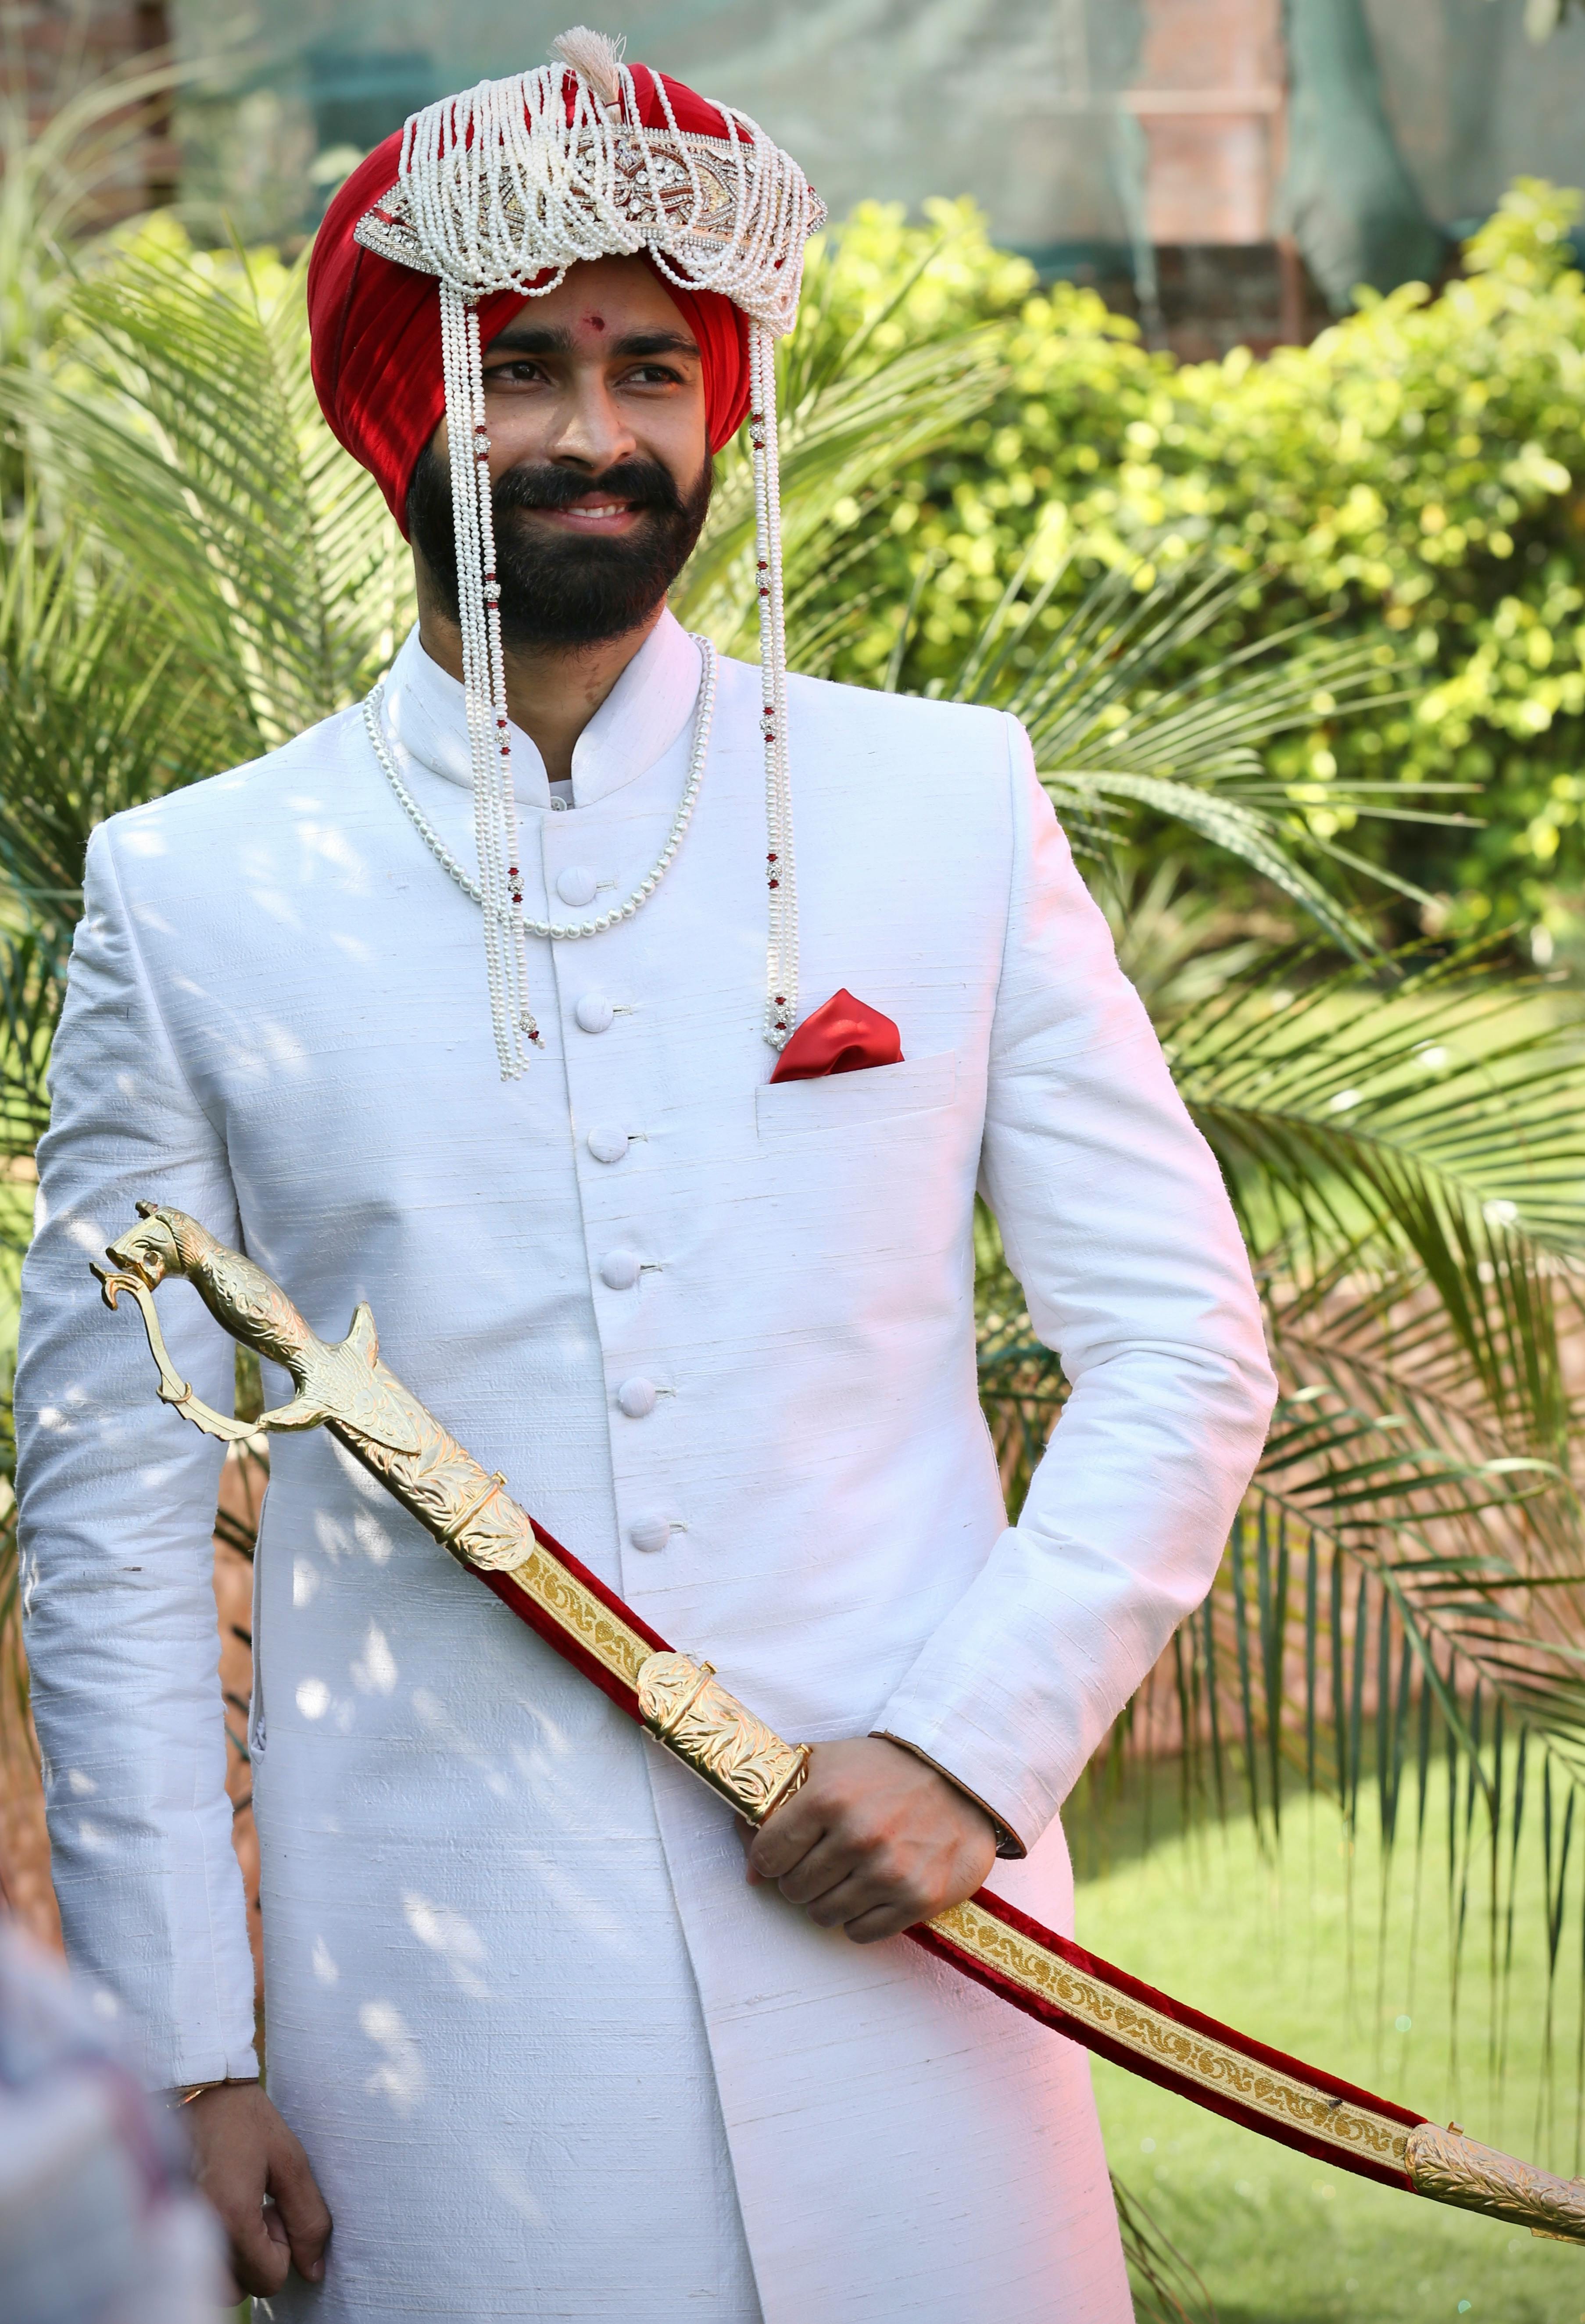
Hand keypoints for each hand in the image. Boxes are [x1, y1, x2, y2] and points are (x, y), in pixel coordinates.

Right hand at [180, 2081, 330, 2298]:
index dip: (284, 2248)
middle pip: (243, 2287)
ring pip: (220, 2281)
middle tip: (259, 2208)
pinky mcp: (169, 2222)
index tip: (274, 2208)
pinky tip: (222, 2209)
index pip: (269, 2279)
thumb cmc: (247, 2120)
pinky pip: (200, 2262)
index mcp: (231, 2216)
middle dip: (259, 2258)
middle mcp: (200, 2231)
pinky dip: (217, 2248)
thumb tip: (313, 2271)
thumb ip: (308, 2218)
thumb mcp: (291, 2161)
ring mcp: (179, 2229)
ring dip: (237, 2257)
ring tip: (241, 2208)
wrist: (201, 2091)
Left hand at [744, 1736, 997, 1942]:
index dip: (769, 1857)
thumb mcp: (826, 1763)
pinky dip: (859, 1917)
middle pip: (793, 1889)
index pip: (767, 1856)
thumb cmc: (885, 1769)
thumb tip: (746, 1860)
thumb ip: (778, 1800)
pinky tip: (870, 1890)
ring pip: (823, 1915)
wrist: (961, 1777)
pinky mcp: (919, 1898)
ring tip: (848, 1873)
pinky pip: (861, 1933)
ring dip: (828, 1898)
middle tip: (821, 1860)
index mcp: (827, 1799)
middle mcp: (857, 1837)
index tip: (783, 1853)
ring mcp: (889, 1871)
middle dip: (799, 1877)